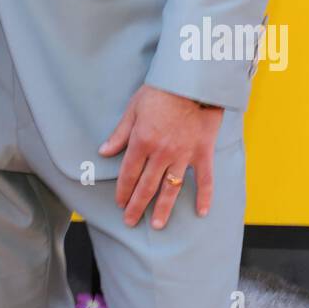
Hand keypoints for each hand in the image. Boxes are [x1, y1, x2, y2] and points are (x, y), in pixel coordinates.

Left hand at [98, 84, 224, 229]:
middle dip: (136, 206)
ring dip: (163, 208)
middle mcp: (161, 153)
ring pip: (171, 188)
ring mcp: (183, 155)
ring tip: (157, 225)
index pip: (129, 173)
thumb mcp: (133, 109)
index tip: (119, 203)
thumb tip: (104, 151)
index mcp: (142, 142)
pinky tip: (201, 212)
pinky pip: (205, 180)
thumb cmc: (160, 91)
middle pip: (146, 186)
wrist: (191, 82)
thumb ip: (120, 133)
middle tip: (130, 221)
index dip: (123, 190)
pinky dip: (205, 197)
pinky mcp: (203, 153)